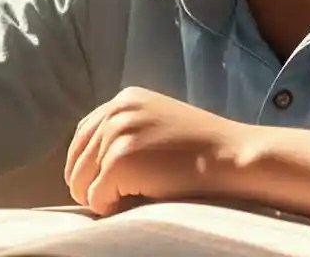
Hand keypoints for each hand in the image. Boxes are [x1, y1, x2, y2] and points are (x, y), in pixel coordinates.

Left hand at [64, 86, 246, 215]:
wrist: (234, 158)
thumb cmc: (204, 151)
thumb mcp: (160, 124)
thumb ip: (128, 131)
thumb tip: (90, 165)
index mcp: (125, 99)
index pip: (83, 135)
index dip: (87, 166)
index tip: (100, 185)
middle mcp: (116, 111)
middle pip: (76, 160)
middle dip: (89, 185)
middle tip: (114, 200)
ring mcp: (117, 134)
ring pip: (81, 182)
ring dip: (101, 198)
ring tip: (131, 200)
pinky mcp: (121, 161)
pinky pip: (96, 199)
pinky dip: (112, 210)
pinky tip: (139, 202)